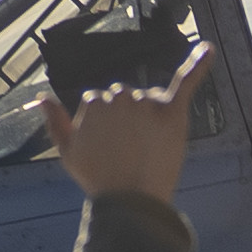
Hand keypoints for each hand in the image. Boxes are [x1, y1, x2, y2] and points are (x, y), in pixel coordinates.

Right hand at [40, 46, 210, 203]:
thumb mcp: (68, 153)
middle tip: (129, 150)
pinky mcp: (172, 112)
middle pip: (126, 97)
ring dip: (150, 116)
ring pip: (150, 98)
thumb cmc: (98, 179)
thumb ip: (56, 123)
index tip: (108, 147)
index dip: (106, 127)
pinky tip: (209, 50)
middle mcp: (120, 96)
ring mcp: (146, 103)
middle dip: (128, 119)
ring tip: (146, 148)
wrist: (131, 201)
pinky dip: (199, 65)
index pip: (102, 102)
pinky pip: (187, 81)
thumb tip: (42, 97)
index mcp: (93, 101)